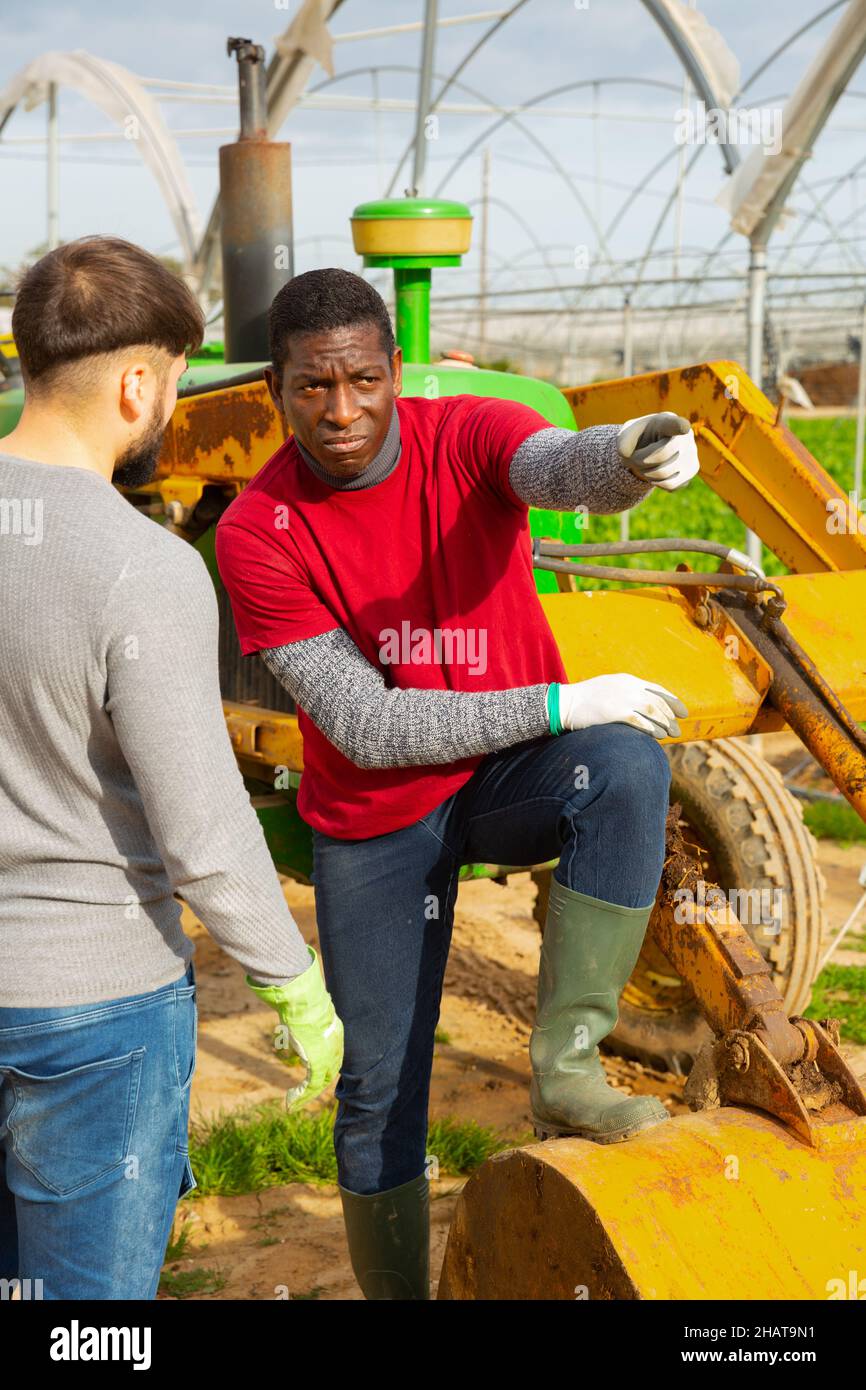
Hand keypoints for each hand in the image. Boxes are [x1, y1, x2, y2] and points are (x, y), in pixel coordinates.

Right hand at [246, 947, 343, 1111]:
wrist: (301, 1000)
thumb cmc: (297, 1001)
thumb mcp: (297, 1014)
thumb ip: (295, 1027)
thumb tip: (284, 1038)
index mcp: (334, 1030)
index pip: (333, 1054)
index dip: (325, 1067)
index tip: (313, 1076)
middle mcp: (334, 1044)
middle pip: (330, 1070)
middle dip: (317, 1084)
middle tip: (303, 1093)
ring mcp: (328, 1054)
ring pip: (319, 1082)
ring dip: (305, 1094)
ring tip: (292, 1102)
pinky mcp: (318, 1063)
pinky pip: (311, 1086)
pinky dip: (301, 1097)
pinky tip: (290, 1103)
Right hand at [557, 673, 687, 739]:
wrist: (565, 702)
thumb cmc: (584, 700)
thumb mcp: (607, 689)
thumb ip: (624, 694)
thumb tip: (641, 707)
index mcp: (627, 680)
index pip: (657, 689)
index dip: (672, 701)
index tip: (683, 712)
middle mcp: (628, 687)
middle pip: (657, 701)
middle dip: (670, 715)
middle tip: (678, 729)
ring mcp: (622, 698)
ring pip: (653, 710)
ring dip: (664, 723)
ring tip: (671, 734)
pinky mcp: (615, 712)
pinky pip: (640, 721)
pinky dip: (651, 729)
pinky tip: (657, 736)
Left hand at [617, 412, 698, 491]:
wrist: (649, 450)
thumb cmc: (638, 439)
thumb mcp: (626, 436)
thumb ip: (622, 441)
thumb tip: (625, 454)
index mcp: (667, 422)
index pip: (676, 424)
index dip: (679, 426)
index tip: (683, 427)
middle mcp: (685, 436)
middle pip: (662, 454)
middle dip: (641, 460)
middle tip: (634, 459)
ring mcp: (692, 453)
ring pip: (664, 473)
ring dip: (646, 473)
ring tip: (643, 466)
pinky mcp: (691, 471)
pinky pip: (670, 485)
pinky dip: (657, 483)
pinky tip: (655, 474)